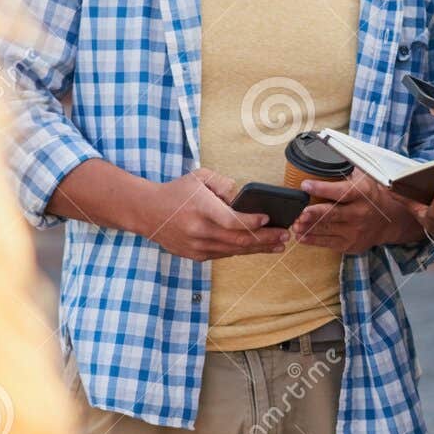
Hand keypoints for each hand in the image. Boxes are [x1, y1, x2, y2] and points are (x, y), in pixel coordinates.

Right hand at [137, 168, 288, 261]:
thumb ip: (224, 184)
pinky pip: (224, 254)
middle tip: (285, 235)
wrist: (147, 212)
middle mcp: (199, 231)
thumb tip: (244, 198)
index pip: (232, 221)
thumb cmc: (177, 192)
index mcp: (201, 209)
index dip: (252, 222)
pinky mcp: (195, 255)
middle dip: (265, 238)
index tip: (269, 218)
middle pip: (238, 239)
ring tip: (278, 244)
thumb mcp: (200, 177)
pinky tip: (257, 247)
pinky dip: (242, 250)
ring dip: (259, 248)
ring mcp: (197, 246)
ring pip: (234, 250)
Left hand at [290, 171, 422, 253]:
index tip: (305, 185)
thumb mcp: (365, 177)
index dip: (322, 189)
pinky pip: (328, 243)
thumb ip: (347, 168)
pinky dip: (313, 240)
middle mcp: (359, 213)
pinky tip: (301, 236)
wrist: (390, 220)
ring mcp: (355, 231)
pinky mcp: (350, 244)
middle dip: (315, 213)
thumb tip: (327, 148)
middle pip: (333, 214)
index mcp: (362, 193)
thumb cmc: (371, 195)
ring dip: (309, 228)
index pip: (341, 191)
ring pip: (328, 230)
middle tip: (299, 212)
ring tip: (294, 224)